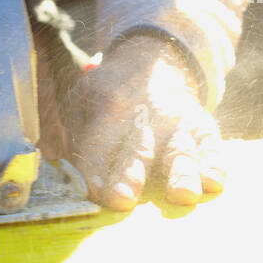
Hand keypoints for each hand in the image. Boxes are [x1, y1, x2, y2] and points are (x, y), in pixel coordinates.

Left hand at [69, 36, 224, 210]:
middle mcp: (145, 114)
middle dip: (129, 175)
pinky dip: (214, 163)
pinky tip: (213, 181)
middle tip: (121, 200)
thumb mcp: (83, 98)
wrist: (156, 62)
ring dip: (180, 172)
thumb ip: (66, 129)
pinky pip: (212, 147)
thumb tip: (47, 156)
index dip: (92, 167)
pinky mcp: (203, 128)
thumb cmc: (112, 93)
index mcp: (109, 105)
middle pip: (137, 149)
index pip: (97, 141)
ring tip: (182, 194)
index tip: (91, 190)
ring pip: (179, 149)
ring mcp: (177, 121)